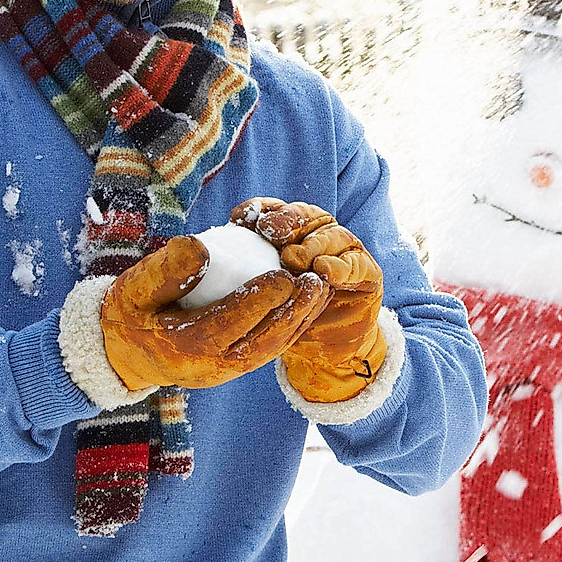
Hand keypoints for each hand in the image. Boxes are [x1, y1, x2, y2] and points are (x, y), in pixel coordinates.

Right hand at [100, 235, 328, 390]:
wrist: (122, 352)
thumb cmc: (128, 312)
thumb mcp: (134, 288)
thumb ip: (165, 270)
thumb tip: (199, 246)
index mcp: (182, 347)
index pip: (227, 324)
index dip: (257, 301)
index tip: (282, 275)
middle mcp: (209, 366)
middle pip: (260, 342)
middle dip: (292, 312)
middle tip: (316, 281)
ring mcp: (225, 370)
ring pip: (270, 348)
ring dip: (299, 320)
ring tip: (320, 288)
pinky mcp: (234, 366)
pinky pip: (268, 348)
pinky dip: (291, 326)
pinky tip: (308, 301)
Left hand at [232, 199, 385, 403]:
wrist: (329, 349)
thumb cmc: (287, 317)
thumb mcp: (253, 297)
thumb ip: (235, 272)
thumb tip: (194, 249)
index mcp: (290, 235)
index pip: (275, 212)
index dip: (259, 211)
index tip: (240, 219)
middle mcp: (319, 237)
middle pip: (306, 217)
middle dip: (289, 221)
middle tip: (271, 232)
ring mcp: (345, 253)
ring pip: (332, 236)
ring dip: (314, 243)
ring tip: (295, 258)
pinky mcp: (367, 275)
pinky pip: (358, 265)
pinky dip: (343, 266)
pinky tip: (325, 272)